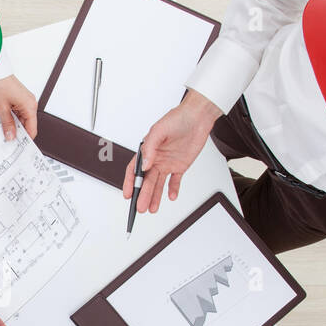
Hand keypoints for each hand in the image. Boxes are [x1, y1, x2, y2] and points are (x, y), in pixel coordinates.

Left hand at [0, 75, 37, 140]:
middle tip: (7, 140)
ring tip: (3, 130)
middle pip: (27, 125)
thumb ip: (8, 124)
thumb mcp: (1, 109)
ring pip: (21, 119)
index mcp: (30, 106)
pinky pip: (17, 112)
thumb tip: (11, 136)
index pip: (32, 129)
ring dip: (13, 125)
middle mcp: (30, 103)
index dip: (25, 140)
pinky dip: (11, 118)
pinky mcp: (18, 99)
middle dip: (17, 133)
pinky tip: (2, 121)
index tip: (17, 147)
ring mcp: (24, 100)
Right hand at [123, 89, 220, 213]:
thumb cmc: (177, 118)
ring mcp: (168, 163)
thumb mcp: (159, 131)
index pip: (135, 170)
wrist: (197, 117)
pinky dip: (173, 189)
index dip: (130, 183)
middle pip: (147, 181)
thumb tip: (145, 165)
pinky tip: (171, 196)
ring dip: (154, 196)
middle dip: (143, 195)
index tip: (128, 194)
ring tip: (152, 208)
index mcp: (147, 150)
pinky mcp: (180, 165)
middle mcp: (156, 159)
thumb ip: (150, 148)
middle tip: (140, 207)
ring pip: (158, 184)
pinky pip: (175, 181)